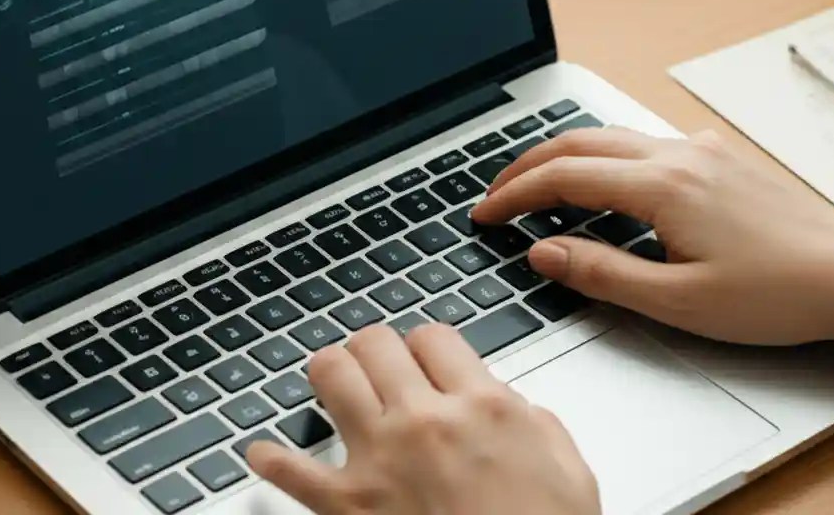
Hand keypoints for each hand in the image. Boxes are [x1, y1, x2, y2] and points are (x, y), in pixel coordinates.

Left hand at [245, 325, 600, 514]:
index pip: (433, 336)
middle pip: (375, 342)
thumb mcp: (571, 474)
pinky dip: (271, 460)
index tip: (424, 360)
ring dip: (329, 375)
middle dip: (375, 350)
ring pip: (330, 374)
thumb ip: (538, 425)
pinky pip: (292, 470)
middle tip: (378, 366)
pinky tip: (262, 453)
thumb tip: (511, 407)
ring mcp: (380, 458)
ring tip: (333, 383)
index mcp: (484, 407)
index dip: (426, 346)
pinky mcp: (346, 505)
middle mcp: (426, 421)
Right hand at [471, 128, 833, 344]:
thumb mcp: (678, 302)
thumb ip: (601, 273)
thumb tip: (543, 253)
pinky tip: (602, 188)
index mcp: (663, 186)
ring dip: (565, 158)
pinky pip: (644, 145)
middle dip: (527, 165)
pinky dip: (604, 159)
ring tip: (535, 189)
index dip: (514, 195)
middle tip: (494, 196)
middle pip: (580, 141)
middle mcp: (679, 154)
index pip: (564, 177)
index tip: (484, 215)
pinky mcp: (720, 158)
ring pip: (611, 138)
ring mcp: (702, 150)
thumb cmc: (777, 295)